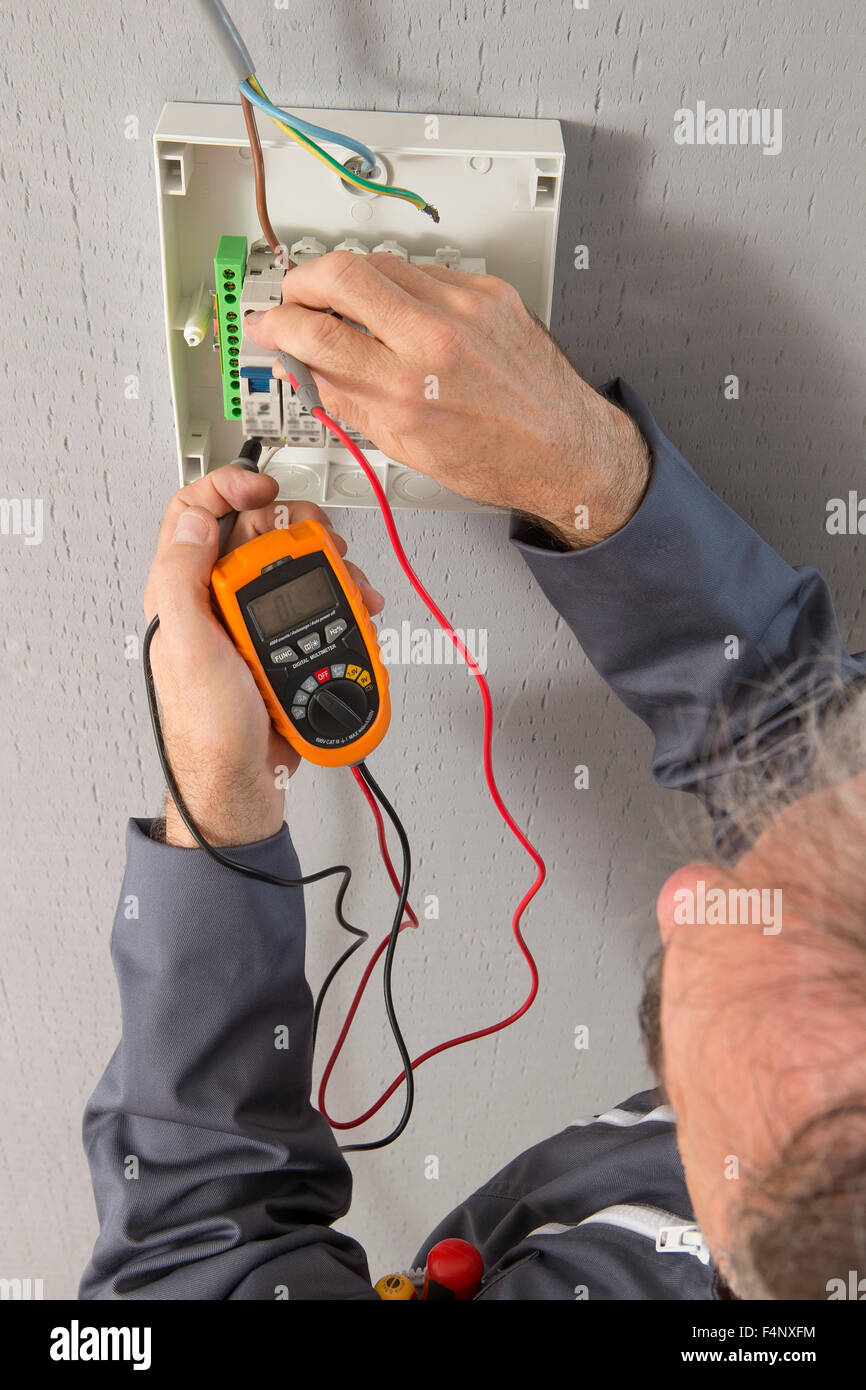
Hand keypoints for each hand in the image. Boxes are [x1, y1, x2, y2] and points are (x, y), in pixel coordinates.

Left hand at [144, 466, 384, 847]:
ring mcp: (252, 623)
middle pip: (258, 532)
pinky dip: (343, 603)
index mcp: (184, 592)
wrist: (244, 782)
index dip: (230, 487)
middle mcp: (216, 600)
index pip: (194, 511)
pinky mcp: (283, 645)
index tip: (267, 489)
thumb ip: (182, 577)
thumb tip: (193, 517)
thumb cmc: (210, 729)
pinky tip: (356, 614)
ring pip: (294, 567)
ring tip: (349, 583)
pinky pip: (317, 607)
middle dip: (297, 527)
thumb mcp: (188, 647)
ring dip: (330, 567)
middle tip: (321, 541)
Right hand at [244, 250, 649, 546]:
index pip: (317, 335)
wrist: (565, 448)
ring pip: (381, 262)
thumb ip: (351, 400)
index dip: (277, 324)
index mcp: (407, 390)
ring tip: (344, 306)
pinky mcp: (489, 292)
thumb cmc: (497, 459)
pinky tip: (399, 312)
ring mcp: (465, 308)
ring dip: (350, 279)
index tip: (268, 325)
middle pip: (342, 273)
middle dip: (304, 280)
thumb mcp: (407, 448)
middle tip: (296, 298)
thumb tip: (309, 367)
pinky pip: (424, 272)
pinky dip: (400, 287)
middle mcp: (435, 341)